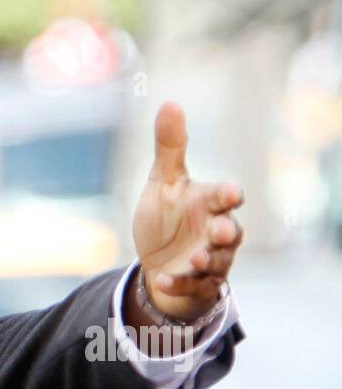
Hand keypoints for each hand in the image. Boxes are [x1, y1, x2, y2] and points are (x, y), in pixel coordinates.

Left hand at [131, 101, 243, 322]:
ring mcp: (210, 259)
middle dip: (226, 231)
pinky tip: (163, 278)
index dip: (228, 195)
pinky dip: (180, 283)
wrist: (157, 260)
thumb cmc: (166, 217)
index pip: (226, 196)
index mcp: (209, 203)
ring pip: (219, 262)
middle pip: (230, 231)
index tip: (229, 193)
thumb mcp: (163, 183)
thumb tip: (170, 102)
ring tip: (198, 257)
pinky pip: (194, 286)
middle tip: (220, 231)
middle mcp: (216, 230)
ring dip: (209, 260)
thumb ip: (170, 148)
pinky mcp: (199, 284)